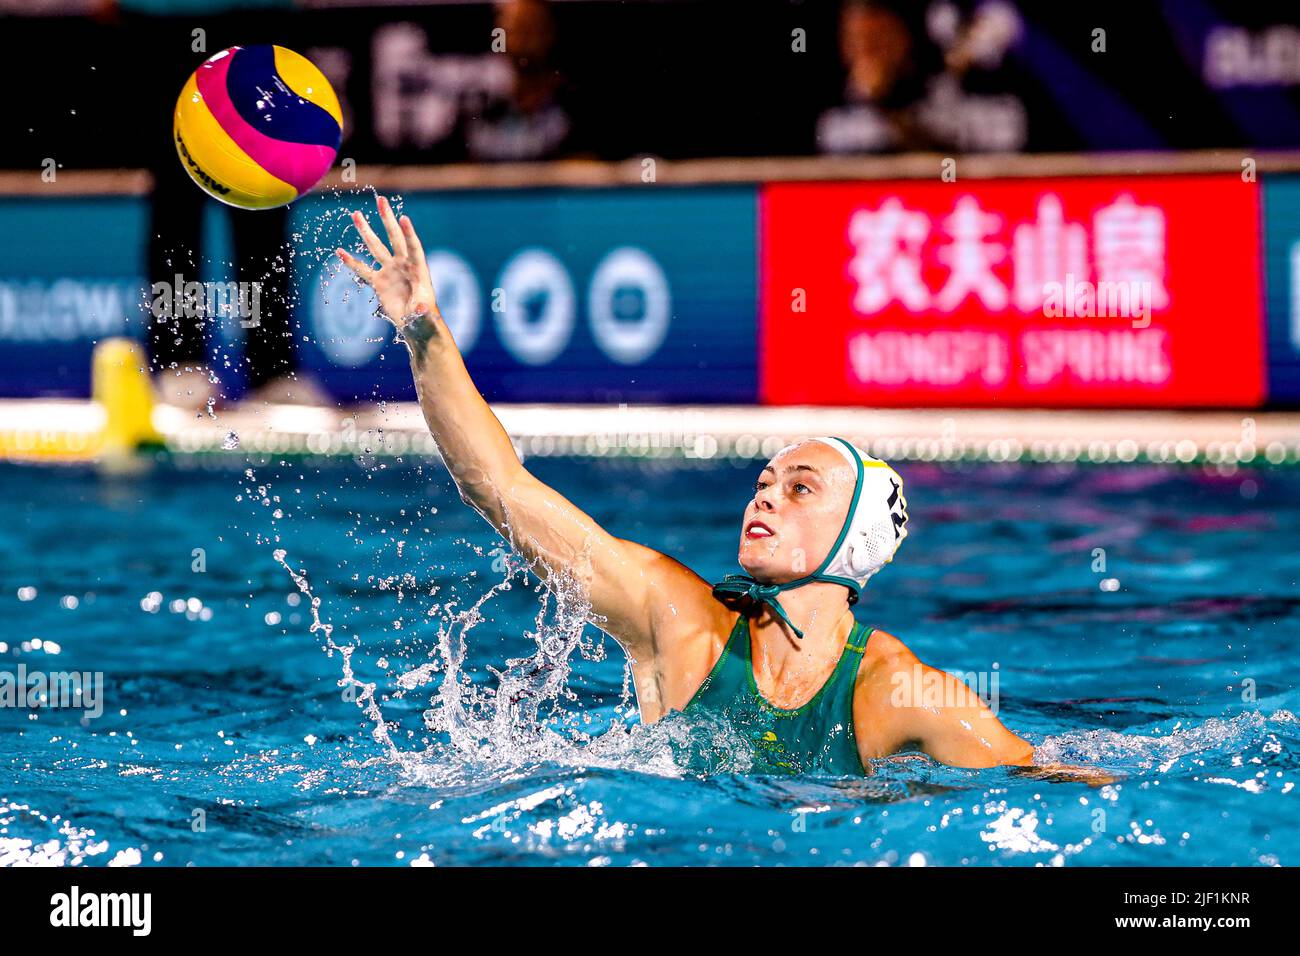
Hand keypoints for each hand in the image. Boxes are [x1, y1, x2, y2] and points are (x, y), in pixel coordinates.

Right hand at [334, 194, 436, 329]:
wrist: (415, 324)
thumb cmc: (425, 319)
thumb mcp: (425, 315)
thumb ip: (423, 311)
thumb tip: (421, 309)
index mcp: (418, 269)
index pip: (413, 247)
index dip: (409, 234)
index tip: (403, 218)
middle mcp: (403, 265)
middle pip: (394, 238)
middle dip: (387, 220)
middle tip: (381, 200)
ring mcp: (390, 271)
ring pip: (376, 247)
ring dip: (366, 231)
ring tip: (356, 214)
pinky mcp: (378, 281)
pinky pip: (362, 269)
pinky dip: (351, 262)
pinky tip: (340, 252)